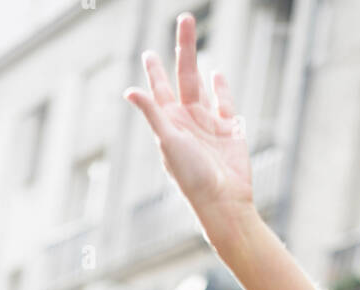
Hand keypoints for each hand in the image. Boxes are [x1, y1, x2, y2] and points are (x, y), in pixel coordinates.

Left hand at [123, 12, 255, 239]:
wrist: (224, 201)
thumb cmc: (192, 177)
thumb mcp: (169, 142)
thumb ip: (153, 114)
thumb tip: (130, 91)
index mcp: (171, 123)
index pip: (160, 89)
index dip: (154, 70)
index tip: (148, 52)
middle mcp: (188, 120)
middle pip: (185, 76)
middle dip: (184, 48)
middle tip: (184, 19)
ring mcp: (209, 124)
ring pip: (203, 86)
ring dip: (199, 65)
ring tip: (194, 45)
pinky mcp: (230, 131)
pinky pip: (225, 103)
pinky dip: (221, 88)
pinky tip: (217, 73)